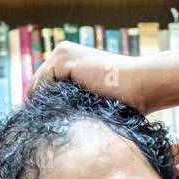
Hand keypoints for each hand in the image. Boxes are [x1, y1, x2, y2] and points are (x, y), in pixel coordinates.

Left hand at [29, 41, 158, 113]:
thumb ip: (70, 102)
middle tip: (57, 126)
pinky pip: (41, 87)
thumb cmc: (123, 100)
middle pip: (36, 89)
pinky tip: (68, 111)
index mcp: (67, 59)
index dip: (45, 108)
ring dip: (47, 107)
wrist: (142, 86)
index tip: (54, 126)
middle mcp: (61, 52)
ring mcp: (62, 53)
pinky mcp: (64, 59)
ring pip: (36, 89)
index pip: (41, 88)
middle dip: (43, 108)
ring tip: (66, 119)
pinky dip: (49, 102)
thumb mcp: (90, 100)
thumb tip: (46, 122)